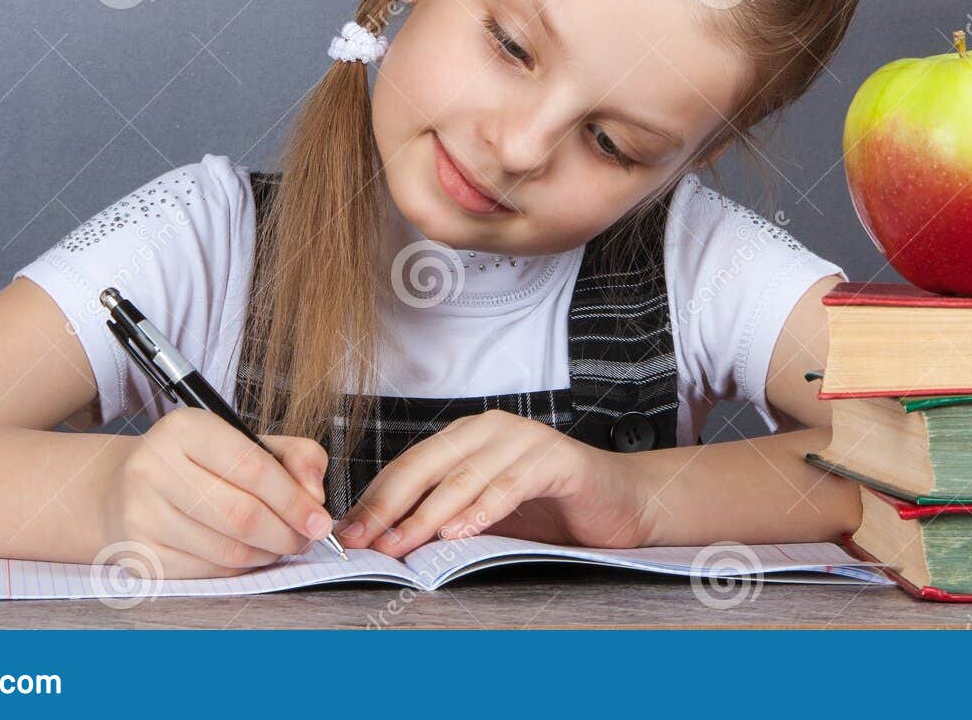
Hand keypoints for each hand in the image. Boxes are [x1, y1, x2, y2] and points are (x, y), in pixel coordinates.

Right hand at [95, 408, 332, 577]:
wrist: (118, 488)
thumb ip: (293, 456)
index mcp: (184, 429)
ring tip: (281, 544)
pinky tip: (250, 555)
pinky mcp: (139, 554)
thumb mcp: (242, 440)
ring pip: (227, 551)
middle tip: (307, 538)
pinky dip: (240, 569)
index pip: (252, 468)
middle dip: (287, 533)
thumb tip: (315, 494)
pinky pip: (208, 572)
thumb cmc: (194, 462)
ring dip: (268, 555)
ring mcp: (141, 515)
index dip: (294, 499)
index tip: (321, 519)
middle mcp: (154, 469)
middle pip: (241, 516)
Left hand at [332, 410, 651, 556]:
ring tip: (404, 542)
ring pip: (465, 475)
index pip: (409, 465)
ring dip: (430, 513)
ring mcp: (526, 439)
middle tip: (366, 540)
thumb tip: (384, 542)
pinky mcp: (557, 459)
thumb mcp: (487, 515)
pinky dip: (485, 508)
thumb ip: (443, 519)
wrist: (622, 502)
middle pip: (428, 465)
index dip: (376, 500)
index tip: (349, 535)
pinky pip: (513, 482)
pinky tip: (463, 531)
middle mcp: (491, 429)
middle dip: (391, 506)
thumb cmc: (551, 509)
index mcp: (467, 437)